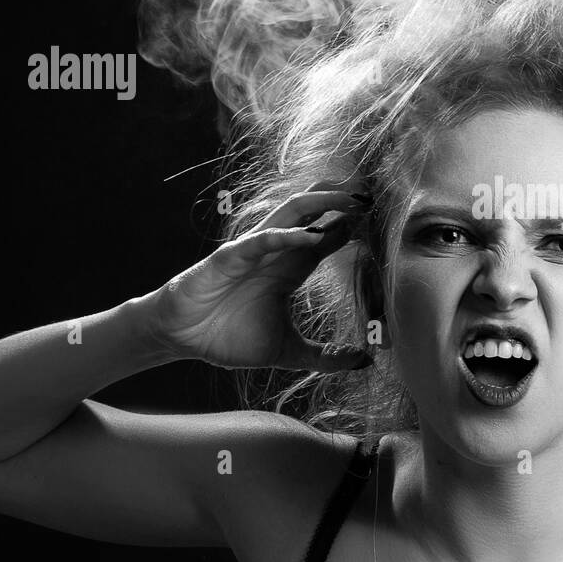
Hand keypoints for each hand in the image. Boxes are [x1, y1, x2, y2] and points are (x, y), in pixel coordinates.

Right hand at [141, 186, 371, 370]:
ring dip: (321, 204)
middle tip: (373, 199)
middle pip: (313, 215)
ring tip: (351, 202)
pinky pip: (261, 239)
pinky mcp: (229, 257)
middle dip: (342, 203)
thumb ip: (326, 356)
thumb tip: (366, 362)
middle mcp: (275, 252)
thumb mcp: (288, 352)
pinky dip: (286, 235)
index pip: (326, 238)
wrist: (182, 339)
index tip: (380, 220)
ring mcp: (253, 250)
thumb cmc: (228, 337)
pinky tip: (310, 236)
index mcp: (289, 268)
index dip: (350, 227)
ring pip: (290, 214)